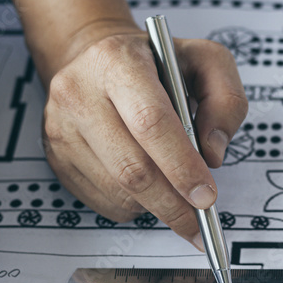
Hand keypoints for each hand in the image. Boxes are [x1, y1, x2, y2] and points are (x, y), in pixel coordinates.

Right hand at [41, 24, 247, 248]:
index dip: (182, 166)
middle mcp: (79, 92)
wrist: (98, 62)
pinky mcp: (56, 157)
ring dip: (156, 207)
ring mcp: (61, 128)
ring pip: (118, 191)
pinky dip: (135, 207)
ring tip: (179, 200)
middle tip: (201, 221)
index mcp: (117, 62)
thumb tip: (213, 154)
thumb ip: (225, 100)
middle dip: (173, 204)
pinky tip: (149, 189)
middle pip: (132, 168)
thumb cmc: (156, 64)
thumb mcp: (205, 61)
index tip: (206, 196)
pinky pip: (103, 201)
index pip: (150, 122)